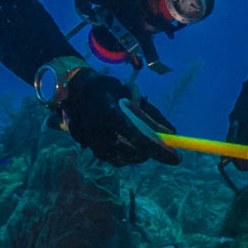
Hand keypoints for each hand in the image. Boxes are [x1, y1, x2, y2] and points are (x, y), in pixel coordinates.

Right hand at [52, 70, 178, 165]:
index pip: (139, 138)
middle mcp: (99, 131)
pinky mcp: (88, 148)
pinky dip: (124, 153)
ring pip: (123, 158)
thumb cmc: (105, 89)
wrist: (70, 89)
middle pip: (133, 153)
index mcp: (110, 114)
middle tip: (160, 146)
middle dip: (150, 152)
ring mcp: (91, 142)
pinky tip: (125, 141)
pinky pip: (112, 157)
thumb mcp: (129, 94)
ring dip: (137, 153)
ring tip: (139, 138)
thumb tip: (172, 132)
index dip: (159, 150)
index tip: (177, 158)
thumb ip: (151, 114)